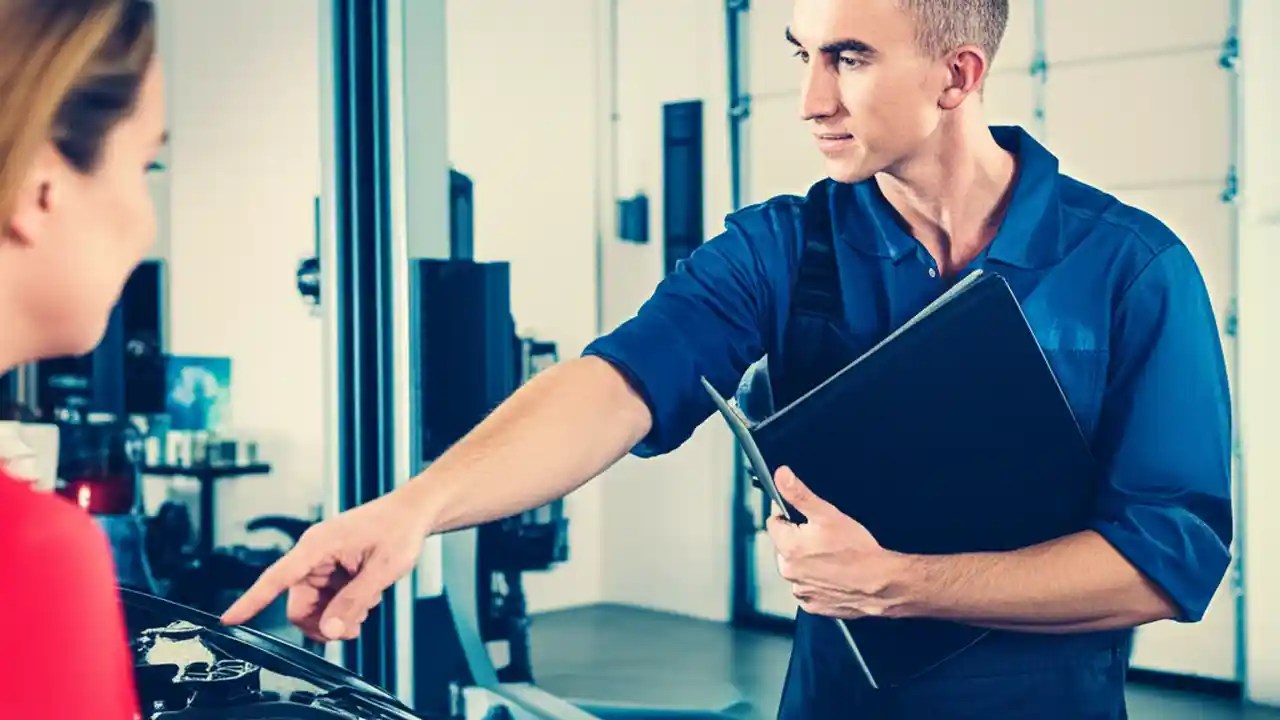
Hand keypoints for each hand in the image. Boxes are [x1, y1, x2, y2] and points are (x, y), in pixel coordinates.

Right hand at [220, 490, 429, 641]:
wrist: (414, 514)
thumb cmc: (399, 529)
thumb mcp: (382, 570)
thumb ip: (353, 602)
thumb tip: (328, 630)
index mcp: (317, 546)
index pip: (275, 578)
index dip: (250, 602)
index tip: (229, 620)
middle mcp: (314, 554)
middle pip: (299, 606)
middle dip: (323, 623)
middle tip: (352, 628)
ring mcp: (324, 563)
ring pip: (315, 608)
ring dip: (337, 616)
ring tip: (367, 604)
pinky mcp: (334, 570)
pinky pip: (328, 601)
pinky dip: (345, 607)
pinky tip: (366, 597)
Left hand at [766, 466, 908, 619]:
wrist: (884, 584)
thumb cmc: (858, 550)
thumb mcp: (828, 514)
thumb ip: (799, 494)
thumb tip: (780, 475)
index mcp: (788, 547)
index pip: (774, 523)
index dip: (789, 517)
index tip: (806, 519)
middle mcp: (789, 572)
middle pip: (784, 547)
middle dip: (799, 540)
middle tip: (824, 539)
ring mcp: (801, 591)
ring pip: (797, 568)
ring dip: (808, 562)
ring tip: (832, 558)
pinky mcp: (813, 605)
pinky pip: (808, 589)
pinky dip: (817, 582)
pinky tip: (834, 575)